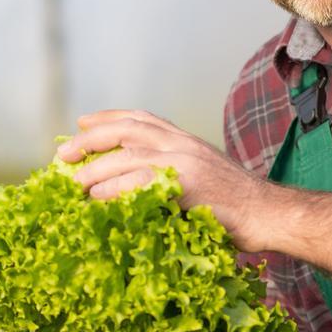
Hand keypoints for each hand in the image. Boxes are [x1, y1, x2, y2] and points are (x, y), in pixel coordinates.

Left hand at [56, 109, 273, 250]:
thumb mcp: (202, 181)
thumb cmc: (235, 208)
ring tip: (71, 182)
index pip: (141, 118)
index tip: (82, 122)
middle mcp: (183, 143)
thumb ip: (172, 177)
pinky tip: (96, 198)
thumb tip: (134, 190)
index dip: (108, 117)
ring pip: (127, 154)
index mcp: (185, 140)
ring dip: (94, 167)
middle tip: (63, 154)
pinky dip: (114, 188)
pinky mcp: (187, 183)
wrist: (268, 214)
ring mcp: (185, 161)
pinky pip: (140, 181)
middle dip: (90, 139)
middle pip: (126, 129)